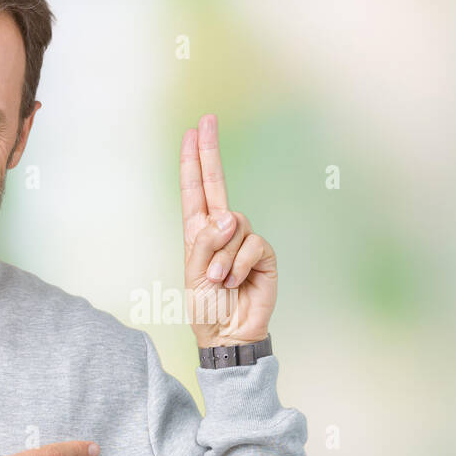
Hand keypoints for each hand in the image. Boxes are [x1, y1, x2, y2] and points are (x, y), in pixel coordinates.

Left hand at [179, 114, 278, 347]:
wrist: (228, 335)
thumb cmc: (207, 306)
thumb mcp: (194, 274)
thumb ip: (205, 242)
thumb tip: (229, 216)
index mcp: (198, 232)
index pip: (195, 190)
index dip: (193, 161)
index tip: (192, 132)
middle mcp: (221, 230)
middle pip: (217, 184)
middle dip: (210, 151)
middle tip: (207, 121)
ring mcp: (243, 241)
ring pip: (234, 224)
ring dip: (222, 256)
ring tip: (219, 281)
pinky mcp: (263, 254)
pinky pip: (251, 244)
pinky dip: (238, 265)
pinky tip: (236, 282)